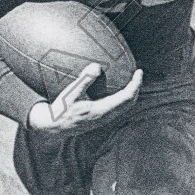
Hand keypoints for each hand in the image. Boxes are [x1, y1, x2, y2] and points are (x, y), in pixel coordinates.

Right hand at [27, 63, 142, 133]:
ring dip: (130, 94)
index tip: (139, 72)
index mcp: (101, 110)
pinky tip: (118, 90)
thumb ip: (85, 79)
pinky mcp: (100, 119)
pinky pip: (118, 109)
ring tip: (131, 80)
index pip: (126, 97)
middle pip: (129, 103)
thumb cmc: (61, 109)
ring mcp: (104, 120)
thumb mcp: (70, 93)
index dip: (135, 84)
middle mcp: (106, 117)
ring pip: (125, 107)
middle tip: (137, 74)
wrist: (55, 127)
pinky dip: (123, 98)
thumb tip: (97, 66)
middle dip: (136, 88)